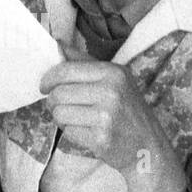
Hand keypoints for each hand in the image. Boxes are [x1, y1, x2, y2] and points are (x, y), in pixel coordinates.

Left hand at [40, 45, 176, 178]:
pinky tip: (84, 131)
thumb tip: (57, 45)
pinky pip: (68, 131)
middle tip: (58, 105)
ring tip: (74, 119)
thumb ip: (85, 62)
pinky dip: (70, 132)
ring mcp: (106, 116)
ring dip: (60, 118)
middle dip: (52, 101)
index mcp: (113, 72)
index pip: (66, 70)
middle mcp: (111, 92)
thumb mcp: (115, 79)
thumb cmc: (128, 111)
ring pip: (59, 113)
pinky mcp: (100, 138)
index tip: (44, 86)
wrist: (147, 146)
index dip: (48, 79)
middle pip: (58, 93)